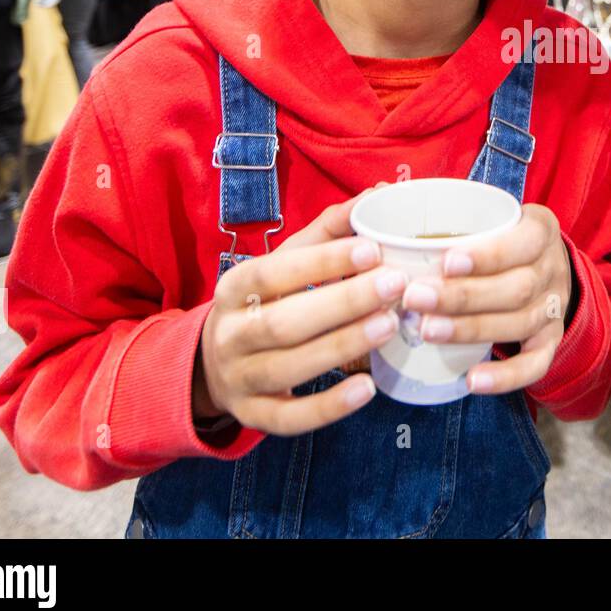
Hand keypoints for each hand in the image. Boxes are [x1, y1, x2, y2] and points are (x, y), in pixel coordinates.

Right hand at [194, 191, 408, 436]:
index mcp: (234, 287)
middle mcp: (231, 334)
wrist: (215, 364)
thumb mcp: (284, 264)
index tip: (372, 248)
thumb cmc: (266, 302)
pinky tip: (367, 388)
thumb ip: (328, 232)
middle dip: (343, 303)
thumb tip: (378, 193)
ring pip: (290, 366)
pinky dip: (329, 406)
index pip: (275, 272)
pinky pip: (290, 417)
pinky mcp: (254, 415)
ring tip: (390, 325)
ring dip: (343, 345)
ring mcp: (240, 378)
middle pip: (285, 322)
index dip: (323, 262)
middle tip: (396, 285)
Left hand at [400, 203, 571, 395]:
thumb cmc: (499, 237)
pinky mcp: (550, 341)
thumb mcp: (489, 214)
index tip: (445, 261)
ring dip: (470, 330)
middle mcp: (553, 269)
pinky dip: (505, 376)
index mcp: (541, 229)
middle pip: (516, 288)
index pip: (523, 242)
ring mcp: (554, 308)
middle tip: (414, 298)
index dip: (487, 255)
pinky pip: (535, 364)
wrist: (545, 267)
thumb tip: (377, 194)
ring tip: (426, 331)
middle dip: (463, 296)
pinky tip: (471, 380)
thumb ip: (446, 211)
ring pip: (519, 323)